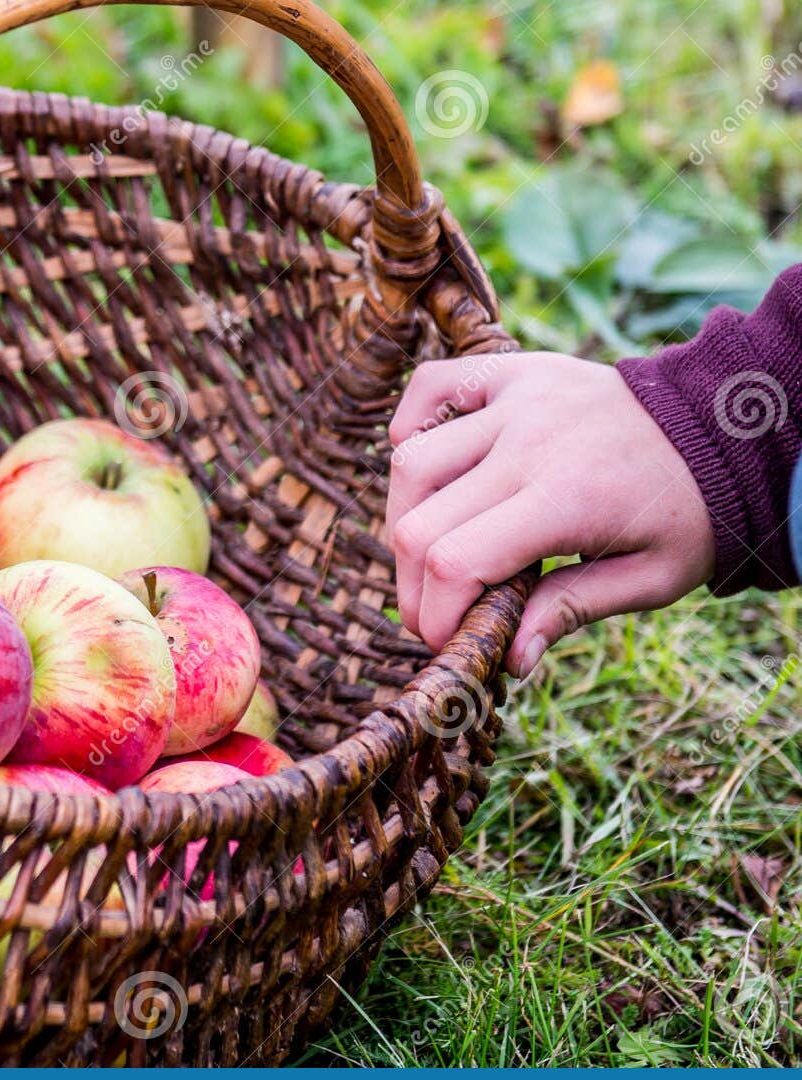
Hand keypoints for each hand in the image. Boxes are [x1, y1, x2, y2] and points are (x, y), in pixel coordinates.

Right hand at [386, 352, 715, 676]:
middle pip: (420, 523)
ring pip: (411, 461)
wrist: (724, 427)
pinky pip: (431, 387)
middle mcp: (529, 442)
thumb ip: (572, 610)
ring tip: (426, 552)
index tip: (444, 640)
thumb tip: (509, 659)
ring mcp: (516, 400)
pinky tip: (425, 469)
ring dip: (403, 518)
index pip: (455, 562)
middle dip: (412, 587)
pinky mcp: (513, 372)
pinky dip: (409, 423)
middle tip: (433, 613)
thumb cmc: (688, 512)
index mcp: (566, 498)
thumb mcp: (651, 577)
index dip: (434, 614)